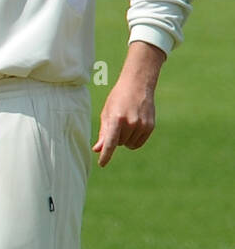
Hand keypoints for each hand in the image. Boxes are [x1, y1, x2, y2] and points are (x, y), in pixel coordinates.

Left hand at [93, 41, 165, 166]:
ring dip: (125, 138)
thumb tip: (97, 150)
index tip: (102, 164)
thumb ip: (103, 133)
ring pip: (128, 144)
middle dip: (116, 137)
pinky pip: (138, 143)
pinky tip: (134, 126)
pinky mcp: (150, 127)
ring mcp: (142, 125)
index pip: (110, 142)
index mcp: (117, 119)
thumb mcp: (107, 113)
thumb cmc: (118, 99)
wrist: (138, 85)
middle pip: (119, 143)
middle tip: (118, 121)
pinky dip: (134, 139)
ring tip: (127, 121)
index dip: (106, 154)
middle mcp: (131, 123)